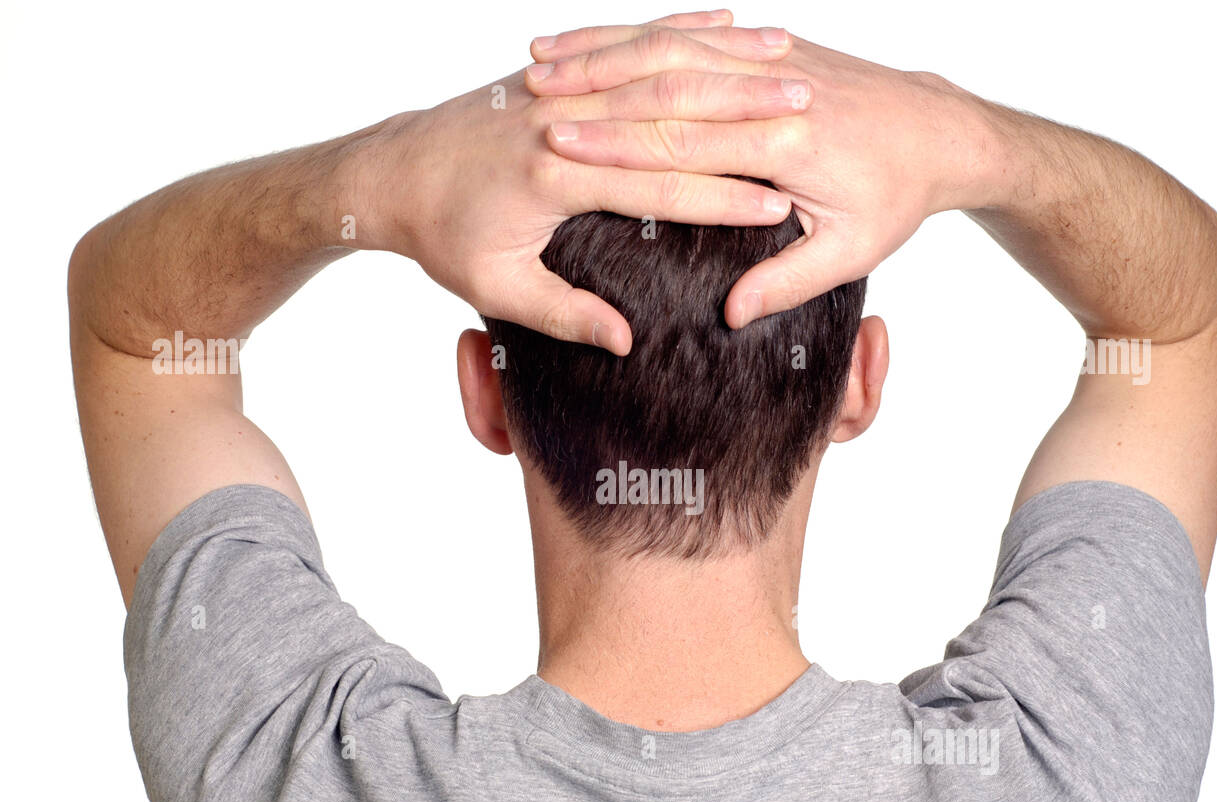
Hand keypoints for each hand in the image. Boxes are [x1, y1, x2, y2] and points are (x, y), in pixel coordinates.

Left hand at [349, 11, 814, 353]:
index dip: (722, 199)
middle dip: (747, 116)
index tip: (779, 207)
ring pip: (657, 62)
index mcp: (555, 174)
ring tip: (791, 61)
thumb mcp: (494, 287)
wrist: (388, 172)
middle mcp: (562, 117)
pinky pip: (629, 39)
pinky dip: (680, 30)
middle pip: (672, 114)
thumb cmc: (440, 235)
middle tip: (811, 116)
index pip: (659, 185)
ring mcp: (560, 85)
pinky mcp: (558, 70)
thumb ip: (562, 313)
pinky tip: (729, 21)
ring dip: (728, 62)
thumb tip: (624, 338)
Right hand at [527, 25, 1000, 326]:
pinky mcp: (770, 46)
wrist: (944, 130)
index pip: (679, 142)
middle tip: (524, 99)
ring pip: (669, 44)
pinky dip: (637, 32)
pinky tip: (591, 38)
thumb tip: (732, 312)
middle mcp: (768, 90)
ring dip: (600, 50)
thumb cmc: (899, 194)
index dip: (611, 146)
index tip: (554, 149)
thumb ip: (788, 281)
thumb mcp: (853, 251)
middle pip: (661, 83)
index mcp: (782, 145)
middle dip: (588, 89)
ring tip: (539, 61)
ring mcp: (769, 58)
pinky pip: (692, 29)